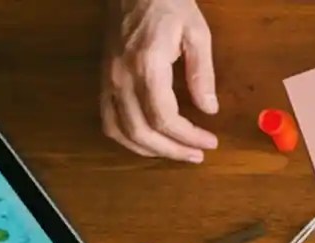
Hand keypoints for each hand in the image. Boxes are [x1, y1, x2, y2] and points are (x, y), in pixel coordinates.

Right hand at [101, 0, 217, 161]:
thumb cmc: (167, 3)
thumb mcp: (196, 33)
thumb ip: (203, 73)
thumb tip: (209, 109)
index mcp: (146, 64)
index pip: (165, 117)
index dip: (189, 137)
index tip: (211, 142)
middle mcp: (121, 76)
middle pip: (142, 131)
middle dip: (173, 150)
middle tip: (198, 155)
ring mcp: (108, 79)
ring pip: (121, 131)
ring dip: (150, 150)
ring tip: (177, 153)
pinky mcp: (103, 79)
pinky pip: (109, 120)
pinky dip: (129, 139)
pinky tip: (150, 142)